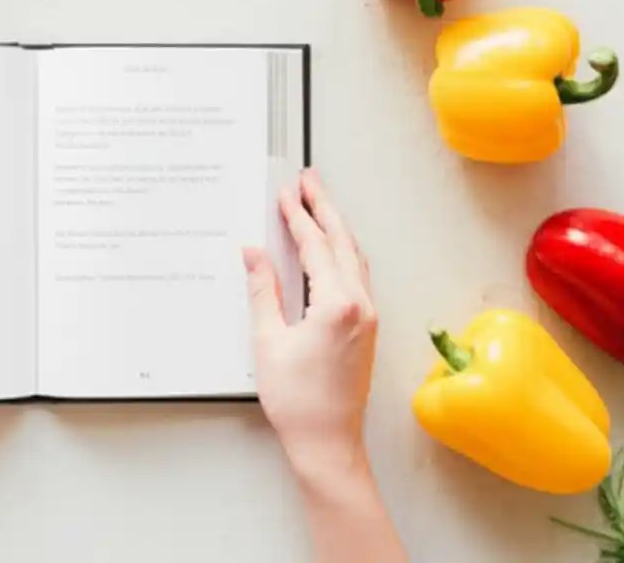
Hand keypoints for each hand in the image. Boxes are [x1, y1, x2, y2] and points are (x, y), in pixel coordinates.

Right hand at [244, 169, 377, 478]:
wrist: (328, 442)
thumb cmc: (298, 402)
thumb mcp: (268, 341)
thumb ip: (262, 290)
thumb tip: (254, 254)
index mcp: (337, 304)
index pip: (316, 246)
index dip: (298, 217)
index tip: (287, 194)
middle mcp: (361, 306)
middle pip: (343, 242)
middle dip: (324, 208)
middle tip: (309, 181)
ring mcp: (369, 317)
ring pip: (355, 257)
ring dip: (336, 227)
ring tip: (319, 204)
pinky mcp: (367, 328)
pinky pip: (359, 276)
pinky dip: (344, 252)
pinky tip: (332, 248)